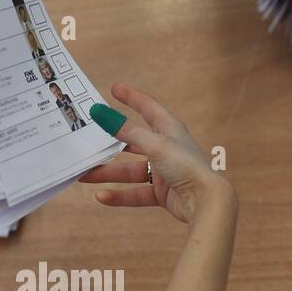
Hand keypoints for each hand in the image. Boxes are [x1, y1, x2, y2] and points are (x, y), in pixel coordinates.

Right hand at [78, 84, 235, 227]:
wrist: (207, 201)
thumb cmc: (187, 166)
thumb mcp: (155, 145)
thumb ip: (127, 131)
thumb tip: (101, 113)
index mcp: (170, 130)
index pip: (148, 107)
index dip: (132, 97)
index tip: (115, 88)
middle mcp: (166, 148)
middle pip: (133, 142)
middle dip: (111, 144)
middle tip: (89, 140)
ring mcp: (164, 171)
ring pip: (130, 171)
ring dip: (109, 173)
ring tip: (85, 175)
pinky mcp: (162, 192)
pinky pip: (136, 193)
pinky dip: (120, 195)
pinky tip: (102, 197)